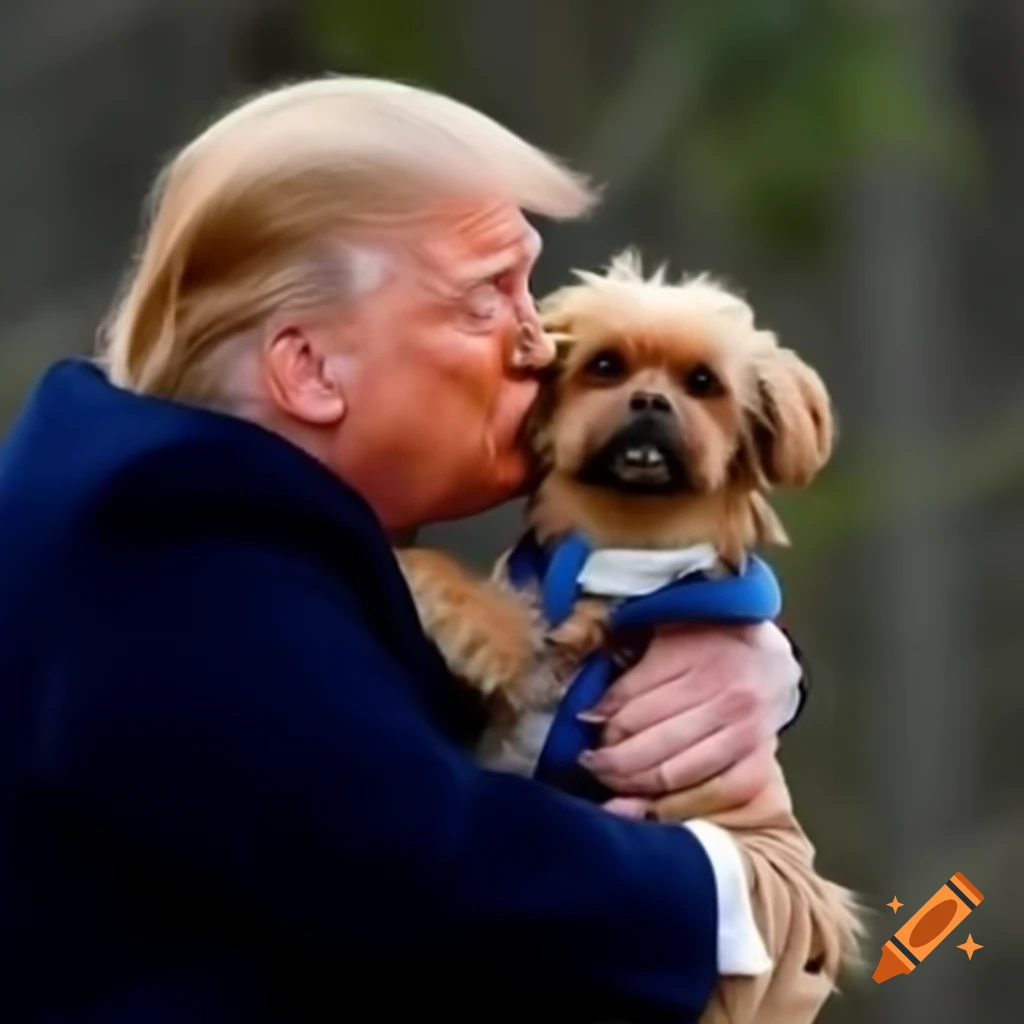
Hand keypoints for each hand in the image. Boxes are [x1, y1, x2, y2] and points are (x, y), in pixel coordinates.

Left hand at [577, 623, 799, 808]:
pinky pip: (711, 794)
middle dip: (609, 758)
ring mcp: (744, 732)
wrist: (772, 658)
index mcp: (697, 658)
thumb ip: (632, 671)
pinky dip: (674, 805)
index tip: (582, 725)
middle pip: (651, 741)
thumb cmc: (711, 644)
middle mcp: (725, 697)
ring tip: (607, 781)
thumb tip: (591, 715)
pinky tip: (645, 805)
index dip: (601, 717)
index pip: (634, 700)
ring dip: (632, 783)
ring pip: (674, 771)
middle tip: (587, 763)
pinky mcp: (759, 761)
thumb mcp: (667, 639)